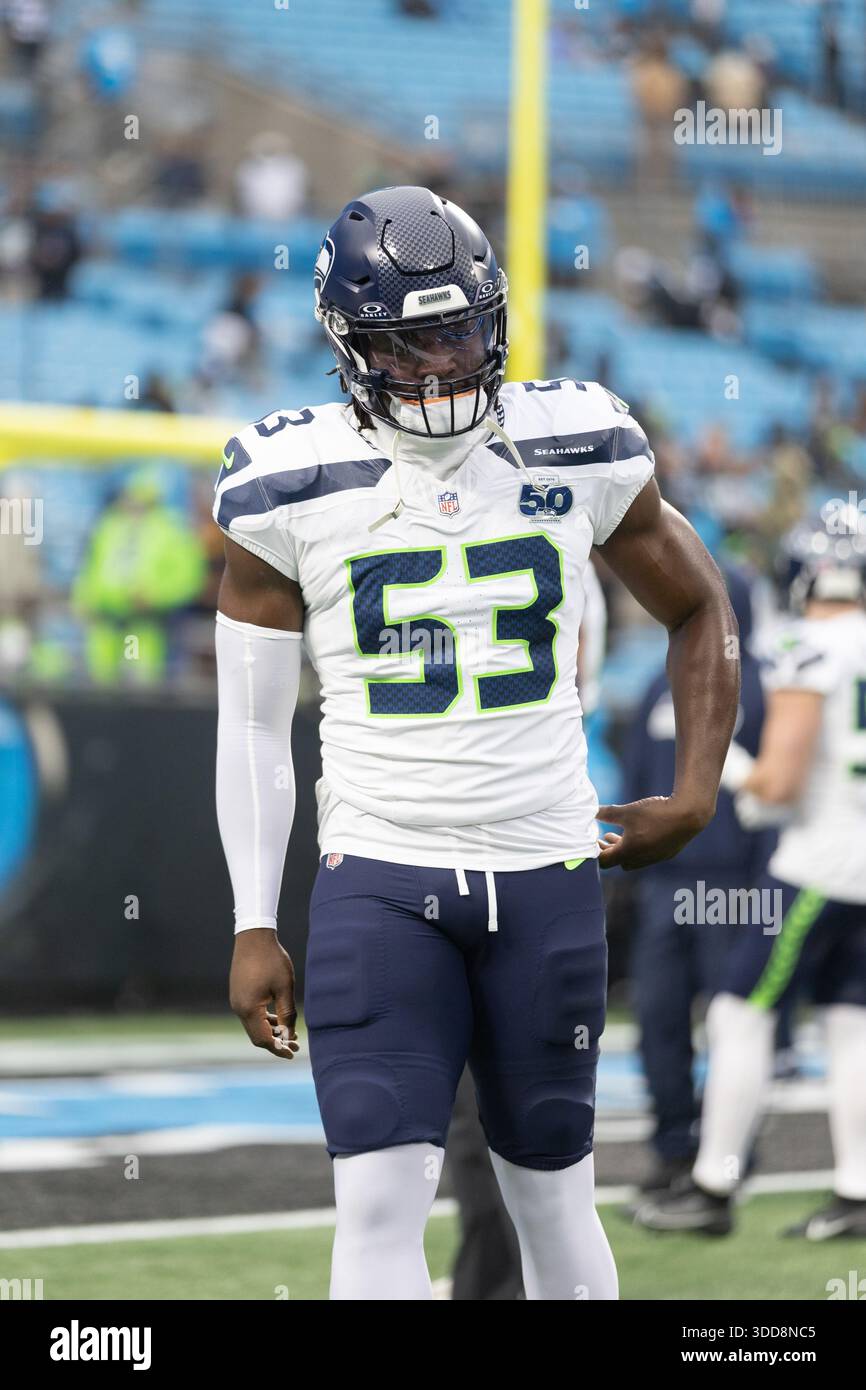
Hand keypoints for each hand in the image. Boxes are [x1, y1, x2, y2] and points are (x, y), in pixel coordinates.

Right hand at [230, 929, 299, 1059]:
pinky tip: (277, 1019)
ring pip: (253, 1025)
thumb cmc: (272, 960)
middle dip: (275, 1042)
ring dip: (270, 1031)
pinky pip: (250, 1014)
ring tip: (289, 1033)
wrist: (254, 936)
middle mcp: (238, 1008)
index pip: (263, 1039)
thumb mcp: (285, 988)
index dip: (278, 1049)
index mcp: (249, 1009)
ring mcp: (236, 1000)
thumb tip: (289, 1035)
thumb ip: (287, 1014)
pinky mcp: (238, 993)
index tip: (293, 1053)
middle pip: (256, 1035)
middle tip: (295, 1044)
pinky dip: (263, 1020)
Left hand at [597, 796, 711, 870]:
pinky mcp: (666, 854)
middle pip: (618, 863)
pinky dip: (639, 849)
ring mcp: (655, 858)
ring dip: (624, 850)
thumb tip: (590, 811)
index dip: (596, 852)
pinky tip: (641, 834)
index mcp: (628, 852)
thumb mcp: (627, 811)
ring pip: (633, 860)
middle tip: (604, 837)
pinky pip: (647, 856)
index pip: (604, 862)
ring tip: (619, 835)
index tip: (593, 840)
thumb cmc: (656, 813)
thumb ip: (607, 813)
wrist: (688, 814)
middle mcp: (641, 859)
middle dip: (610, 851)